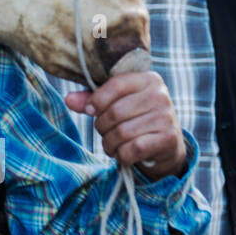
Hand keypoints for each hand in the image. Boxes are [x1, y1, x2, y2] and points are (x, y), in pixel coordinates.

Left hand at [65, 71, 186, 180]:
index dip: (97, 100)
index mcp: (148, 79)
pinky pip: (133, 149)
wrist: (166, 145)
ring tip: (112, 145)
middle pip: (116, 112)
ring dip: (110, 144)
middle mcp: (160, 95)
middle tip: (104, 132)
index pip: (116, 84)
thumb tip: (68, 99)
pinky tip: (123, 154)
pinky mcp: (168, 138)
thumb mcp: (118, 104)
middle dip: (102, 126)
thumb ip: (94, 100)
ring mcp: (166, 117)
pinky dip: (122, 155)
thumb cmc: (137, 119)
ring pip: (122, 133)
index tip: (89, 111)